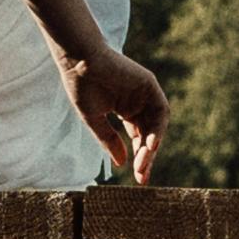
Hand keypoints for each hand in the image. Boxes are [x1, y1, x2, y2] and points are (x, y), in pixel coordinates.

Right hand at [60, 46, 171, 183]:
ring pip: (156, 126)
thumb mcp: (95, 119)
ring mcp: (144, 94)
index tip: (137, 177)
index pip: (138, 138)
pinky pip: (160, 110)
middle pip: (148, 135)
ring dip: (151, 146)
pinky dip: (157, 128)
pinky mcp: (149, 85)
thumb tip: (122, 163)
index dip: (138, 157)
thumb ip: (109, 140)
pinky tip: (150, 145)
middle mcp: (137, 103)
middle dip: (146, 157)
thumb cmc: (81, 87)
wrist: (79, 61)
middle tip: (141, 176)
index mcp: (124, 109)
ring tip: (142, 163)